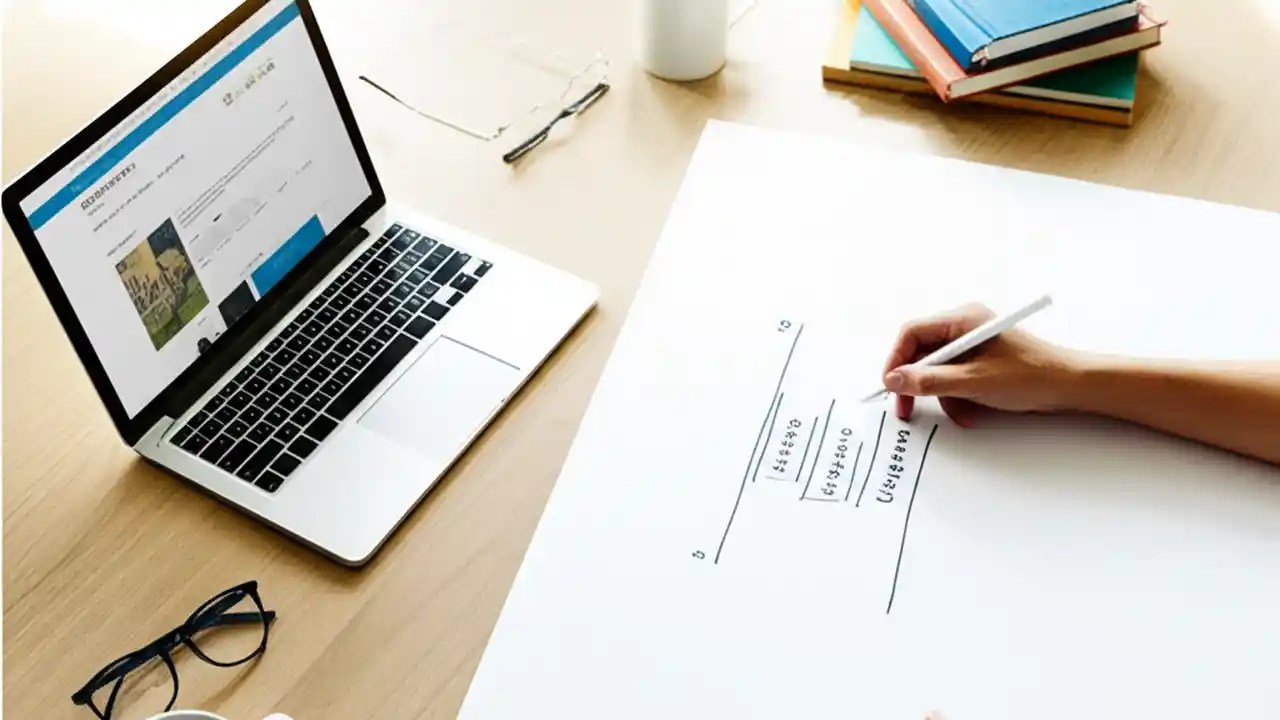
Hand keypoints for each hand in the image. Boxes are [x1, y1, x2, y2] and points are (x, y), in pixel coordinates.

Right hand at [882, 303, 1080, 425]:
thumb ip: (930, 381)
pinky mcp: (981, 359)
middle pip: (922, 352)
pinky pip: (955, 376)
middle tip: (905, 408)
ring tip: (957, 412)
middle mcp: (965, 326)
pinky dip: (956, 395)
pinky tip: (969, 411)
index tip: (890, 386)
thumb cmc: (1030, 376)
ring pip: (937, 368)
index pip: (912, 333)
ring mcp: (973, 343)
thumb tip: (893, 380)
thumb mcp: (973, 382)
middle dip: (916, 382)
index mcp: (963, 319)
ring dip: (940, 394)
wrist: (1070, 386)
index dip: (896, 360)